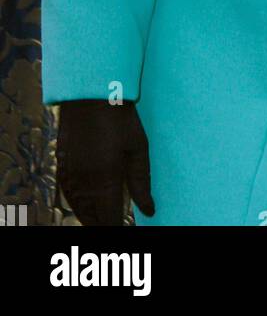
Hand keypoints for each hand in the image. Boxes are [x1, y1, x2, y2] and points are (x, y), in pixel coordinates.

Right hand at [56, 98, 154, 224]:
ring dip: (89, 216)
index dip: (116, 227)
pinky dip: (76, 203)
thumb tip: (149, 211)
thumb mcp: (138, 148)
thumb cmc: (121, 118)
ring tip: (101, 219)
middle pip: (91, 217)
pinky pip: (67, 194)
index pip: (109, 218)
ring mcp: (70, 174)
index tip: (124, 227)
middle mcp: (84, 183)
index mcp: (106, 180)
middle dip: (103, 223)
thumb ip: (141, 182)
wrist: (90, 94)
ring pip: (77, 208)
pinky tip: (83, 203)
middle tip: (114, 223)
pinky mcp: (61, 165)